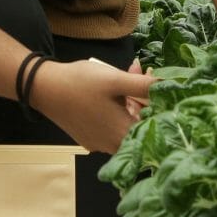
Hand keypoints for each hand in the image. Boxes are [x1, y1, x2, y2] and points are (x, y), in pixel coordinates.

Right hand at [32, 57, 154, 155]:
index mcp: (122, 135)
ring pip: (125, 123)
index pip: (155, 127)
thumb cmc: (81, 83)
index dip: (161, 104)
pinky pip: (111, 125)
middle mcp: (112, 146)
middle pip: (140, 124)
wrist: (44, 88)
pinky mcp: (89, 138)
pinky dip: (117, 107)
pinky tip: (115, 88)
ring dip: (132, 100)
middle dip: (145, 97)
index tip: (160, 84)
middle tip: (143, 71)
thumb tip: (172, 86)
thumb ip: (145, 85)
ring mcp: (99, 144)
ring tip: (129, 73)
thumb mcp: (115, 80)